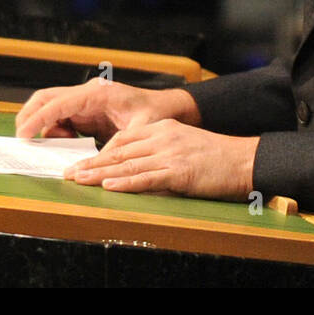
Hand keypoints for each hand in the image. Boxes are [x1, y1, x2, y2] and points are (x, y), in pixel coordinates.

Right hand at [15, 78, 199, 140]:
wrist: (169, 108)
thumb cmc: (156, 114)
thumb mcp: (138, 131)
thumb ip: (115, 147)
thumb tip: (89, 165)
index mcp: (97, 93)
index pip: (58, 103)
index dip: (38, 119)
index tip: (23, 136)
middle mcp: (87, 93)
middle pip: (46, 98)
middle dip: (30, 117)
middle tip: (23, 141)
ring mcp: (85, 102)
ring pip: (50, 109)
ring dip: (44, 127)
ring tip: (59, 144)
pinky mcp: (86, 112)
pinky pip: (61, 119)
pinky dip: (55, 132)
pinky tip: (68, 143)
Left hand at [63, 119, 258, 200]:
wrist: (245, 159)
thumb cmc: (218, 156)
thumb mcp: (186, 144)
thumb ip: (162, 149)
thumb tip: (138, 165)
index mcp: (165, 128)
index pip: (125, 138)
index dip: (100, 152)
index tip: (82, 162)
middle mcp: (164, 137)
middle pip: (120, 151)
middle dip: (91, 164)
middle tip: (68, 173)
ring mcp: (171, 154)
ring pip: (127, 164)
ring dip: (99, 174)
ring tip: (78, 180)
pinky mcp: (179, 172)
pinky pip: (146, 178)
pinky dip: (125, 183)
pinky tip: (108, 186)